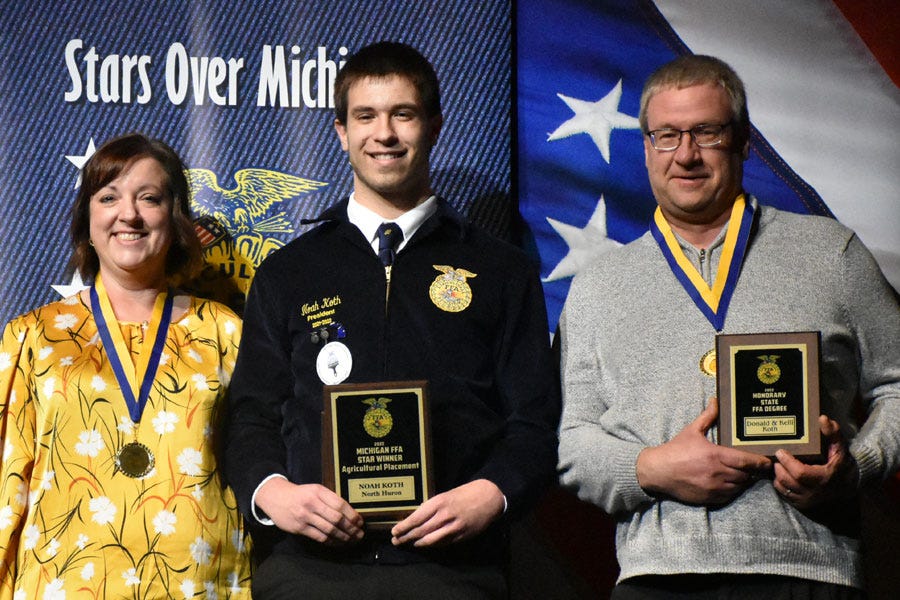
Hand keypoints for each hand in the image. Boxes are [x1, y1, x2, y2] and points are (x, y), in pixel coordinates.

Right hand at [255, 478, 363, 544]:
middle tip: (360, 534)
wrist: (276, 497)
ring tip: (352, 540)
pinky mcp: (299, 528)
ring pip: (329, 530)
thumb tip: (350, 513)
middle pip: (337, 518)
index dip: (353, 515)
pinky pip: (319, 537)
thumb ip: (330, 499)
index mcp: (319, 491)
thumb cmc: (300, 494)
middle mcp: (312, 503)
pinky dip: (331, 542)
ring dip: (343, 537)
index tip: (360, 522)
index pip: (340, 504)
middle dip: (351, 528)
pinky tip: (338, 543)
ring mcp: (305, 516)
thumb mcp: (315, 490)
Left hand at [390, 479, 504, 546]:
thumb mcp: (446, 495)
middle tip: (396, 541)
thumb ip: (432, 507)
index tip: (394, 531)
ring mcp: (454, 527)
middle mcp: (445, 516)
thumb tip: (416, 518)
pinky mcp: (461, 536)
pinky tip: (425, 545)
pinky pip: (443, 543)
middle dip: (406, 537)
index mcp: (439, 502)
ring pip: (430, 540)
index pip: (416, 518)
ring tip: (408, 544)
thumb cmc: (465, 493)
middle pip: (421, 531)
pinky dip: (432, 545)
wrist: (488, 497)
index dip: (404, 527)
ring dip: (417, 544)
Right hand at [636, 398, 771, 504]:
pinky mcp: (708, 498)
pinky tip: (732, 484)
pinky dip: (733, 490)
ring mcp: (713, 488)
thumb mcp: (692, 430)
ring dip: (743, 481)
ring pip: (739, 487)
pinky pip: (728, 496)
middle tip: (756, 467)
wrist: (658, 471)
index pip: (746, 461)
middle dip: (752, 471)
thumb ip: (707, 417)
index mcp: (715, 455)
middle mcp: (717, 473)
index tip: (767, 462)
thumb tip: (715, 400)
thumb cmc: (675, 450)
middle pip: (745, 475)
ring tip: (744, 475)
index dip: (759, 462)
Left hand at [773, 415, 858, 509]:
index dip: (787, 462)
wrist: (847, 486)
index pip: (799, 473)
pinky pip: (784, 494)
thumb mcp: (839, 448)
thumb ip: (833, 433)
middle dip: (779, 466)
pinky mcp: (801, 504)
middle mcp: (813, 492)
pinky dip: (779, 483)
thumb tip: (822, 418)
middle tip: (776, 456)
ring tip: (778, 463)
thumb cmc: (840, 464)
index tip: (780, 451)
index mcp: (823, 478)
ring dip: (777, 474)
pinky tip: (781, 473)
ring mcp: (806, 500)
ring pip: (783, 487)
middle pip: (787, 480)